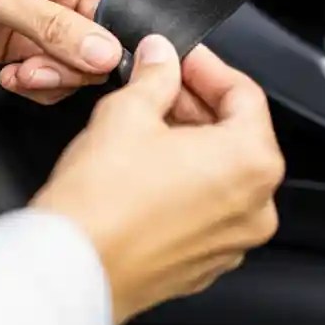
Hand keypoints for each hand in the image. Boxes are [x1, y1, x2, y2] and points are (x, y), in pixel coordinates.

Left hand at [0, 0, 215, 120]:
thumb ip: (52, 26)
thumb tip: (105, 52)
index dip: (137, 19)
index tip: (133, 52)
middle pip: (109, 31)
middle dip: (85, 59)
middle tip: (50, 66)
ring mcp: (41, 15)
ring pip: (83, 60)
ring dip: (58, 76)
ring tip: (22, 72)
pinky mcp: (21, 43)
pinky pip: (55, 75)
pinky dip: (39, 85)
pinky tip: (10, 75)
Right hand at [30, 35, 284, 324]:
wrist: (70, 268)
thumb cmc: (101, 203)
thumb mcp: (127, 113)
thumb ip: (155, 76)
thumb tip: (161, 58)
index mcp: (251, 163)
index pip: (244, 94)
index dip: (206, 67)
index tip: (181, 56)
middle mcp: (254, 207)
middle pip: (237, 135)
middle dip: (196, 103)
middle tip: (160, 81)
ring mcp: (231, 241)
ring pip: (221, 173)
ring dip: (190, 141)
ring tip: (147, 120)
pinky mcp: (204, 263)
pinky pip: (205, 209)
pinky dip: (184, 182)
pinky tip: (147, 166)